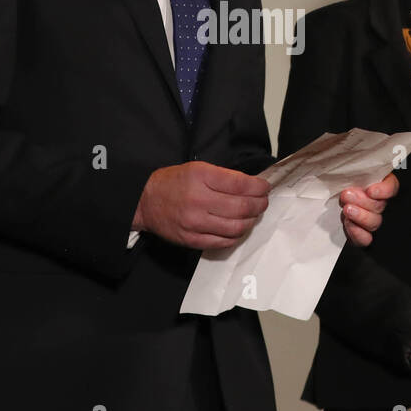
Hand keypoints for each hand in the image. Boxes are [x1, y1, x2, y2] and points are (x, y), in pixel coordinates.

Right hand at [132, 162, 269, 250]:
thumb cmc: (173, 183)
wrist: (145, 202)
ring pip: (237, 227)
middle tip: (263, 201)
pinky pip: (224, 242)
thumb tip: (252, 186)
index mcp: (201, 177)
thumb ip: (224, 177)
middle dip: (260, 204)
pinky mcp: (193, 240)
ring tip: (252, 215)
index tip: (265, 187)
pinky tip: (238, 227)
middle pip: (243, 207)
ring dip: (251, 221)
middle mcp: (199, 200)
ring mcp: (196, 223)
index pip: (241, 184)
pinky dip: (236, 235)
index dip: (259, 187)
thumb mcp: (198, 169)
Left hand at [338, 172, 398, 245]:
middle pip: (380, 206)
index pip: (391, 187)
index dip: (384, 190)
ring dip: (360, 216)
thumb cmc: (346, 182)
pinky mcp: (362, 234)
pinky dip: (356, 233)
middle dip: (363, 202)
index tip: (371, 191)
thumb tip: (362, 173)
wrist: (332, 196)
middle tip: (347, 195)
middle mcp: (380, 204)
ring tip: (347, 209)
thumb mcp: (352, 172)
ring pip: (374, 222)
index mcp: (382, 186)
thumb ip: (363, 172)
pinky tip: (348, 223)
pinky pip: (365, 239)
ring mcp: (372, 220)